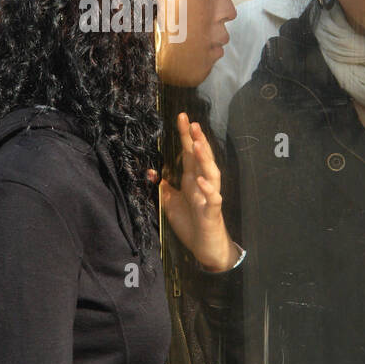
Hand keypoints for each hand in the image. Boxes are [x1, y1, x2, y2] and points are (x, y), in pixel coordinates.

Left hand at [159, 113, 238, 272]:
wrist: (205, 247)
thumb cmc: (190, 223)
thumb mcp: (170, 202)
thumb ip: (163, 187)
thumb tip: (151, 171)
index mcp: (191, 179)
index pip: (189, 153)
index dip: (186, 135)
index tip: (181, 117)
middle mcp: (202, 183)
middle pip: (201, 157)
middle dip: (198, 140)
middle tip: (192, 122)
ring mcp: (209, 196)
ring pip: (211, 173)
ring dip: (205, 158)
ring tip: (198, 144)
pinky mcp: (212, 211)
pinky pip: (212, 198)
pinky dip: (208, 188)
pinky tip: (201, 180)